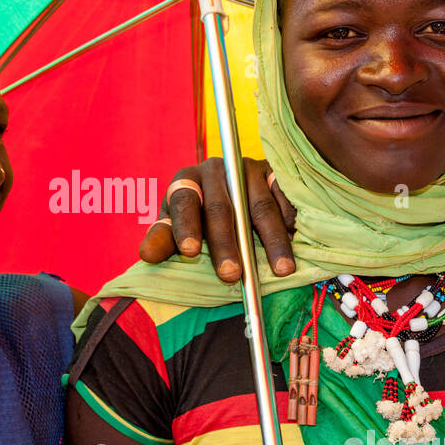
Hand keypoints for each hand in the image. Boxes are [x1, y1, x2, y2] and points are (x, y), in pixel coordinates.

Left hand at [139, 157, 296, 283]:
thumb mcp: (177, 228)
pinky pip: (284, 198)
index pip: (183, 202)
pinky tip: (296, 243)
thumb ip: (164, 240)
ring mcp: (247, 169)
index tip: (187, 252)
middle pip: (220, 207)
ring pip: (259, 206)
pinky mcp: (274, 172)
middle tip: (231, 275)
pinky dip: (291, 222)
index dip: (185, 227)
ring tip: (280, 270)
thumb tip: (147, 256)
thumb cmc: (200, 219)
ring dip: (272, 241)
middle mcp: (216, 170)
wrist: (234, 192)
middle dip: (226, 244)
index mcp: (186, 180)